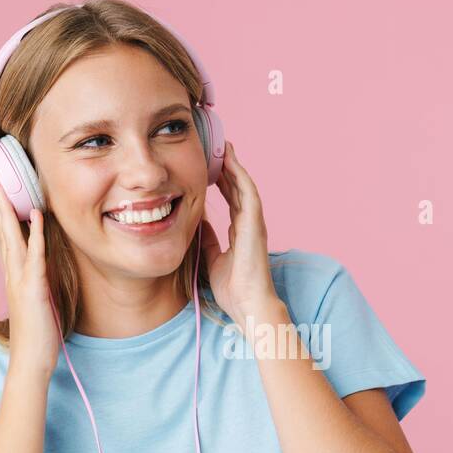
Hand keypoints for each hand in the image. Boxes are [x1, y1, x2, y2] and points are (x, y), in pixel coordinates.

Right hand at [0, 171, 59, 377]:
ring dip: (8, 211)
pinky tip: (36, 216)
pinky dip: (36, 235)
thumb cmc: (36, 335)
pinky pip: (35, 257)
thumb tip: (37, 269)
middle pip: (3, 231)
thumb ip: (34, 283)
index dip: (1, 212)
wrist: (31, 362)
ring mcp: (21, 281)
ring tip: (2, 186)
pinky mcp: (33, 289)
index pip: (6, 237)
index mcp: (14, 276)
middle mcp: (13, 274)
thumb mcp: (35, 302)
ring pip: (13, 238)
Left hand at [199, 141, 279, 322]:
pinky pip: (248, 194)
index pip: (231, 199)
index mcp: (240, 231)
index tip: (210, 167)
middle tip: (216, 148)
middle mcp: (249, 224)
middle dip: (228, 167)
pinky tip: (231, 162)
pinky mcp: (255, 225)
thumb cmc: (233, 289)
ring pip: (244, 186)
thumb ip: (207, 241)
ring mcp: (254, 223)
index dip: (222, 182)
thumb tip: (197, 224)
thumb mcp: (212, 259)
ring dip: (235, 165)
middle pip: (238, 188)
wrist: (247, 305)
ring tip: (224, 146)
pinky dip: (240, 176)